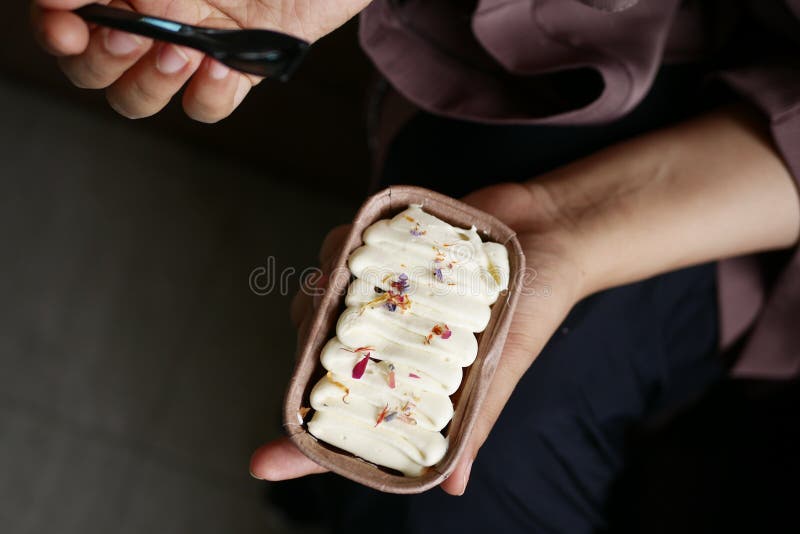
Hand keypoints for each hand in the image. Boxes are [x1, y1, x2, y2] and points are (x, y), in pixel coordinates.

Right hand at [31, 0, 369, 121]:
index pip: (62, 11)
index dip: (53, 20)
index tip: (68, 18)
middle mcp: (149, 15)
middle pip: (88, 66)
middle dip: (98, 57)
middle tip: (128, 34)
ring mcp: (190, 46)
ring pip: (137, 98)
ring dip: (149, 82)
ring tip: (183, 51)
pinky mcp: (235, 71)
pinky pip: (204, 107)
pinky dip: (208, 94)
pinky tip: (225, 65)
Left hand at [250, 182, 589, 494]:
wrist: (553, 233)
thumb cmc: (535, 307)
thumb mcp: (505, 365)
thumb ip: (473, 419)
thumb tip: (452, 487)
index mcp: (409, 378)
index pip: (345, 423)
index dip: (301, 448)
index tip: (261, 464)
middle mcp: (386, 339)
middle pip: (315, 358)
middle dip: (308, 349)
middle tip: (329, 334)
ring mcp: (380, 293)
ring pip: (317, 300)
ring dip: (319, 292)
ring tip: (346, 284)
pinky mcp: (382, 247)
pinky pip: (338, 249)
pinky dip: (339, 246)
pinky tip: (361, 242)